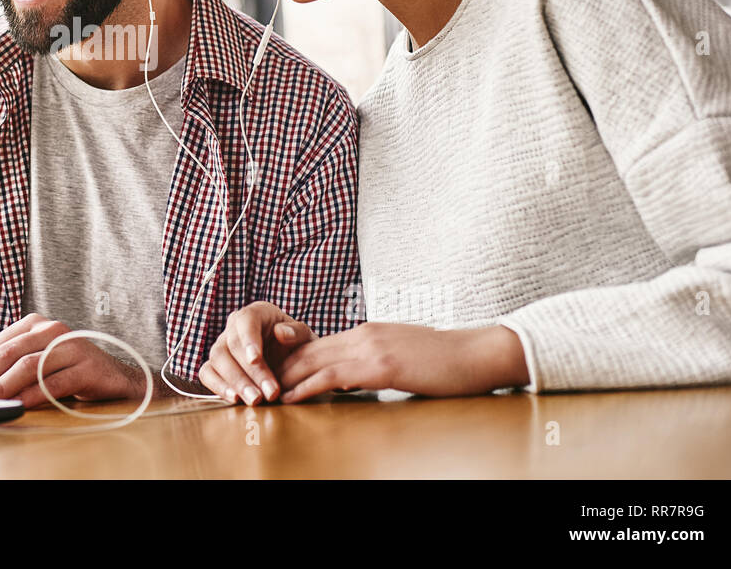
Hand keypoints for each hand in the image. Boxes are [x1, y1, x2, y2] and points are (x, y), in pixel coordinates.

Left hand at [0, 314, 147, 406]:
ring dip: (1, 388)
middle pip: (8, 354)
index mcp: (33, 323)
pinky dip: (33, 394)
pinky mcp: (86, 365)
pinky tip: (17, 406)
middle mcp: (51, 328)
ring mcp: (70, 345)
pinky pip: (54, 381)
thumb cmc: (66, 371)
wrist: (115, 378)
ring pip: (28, 366)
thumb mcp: (29, 367)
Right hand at [198, 301, 315, 404]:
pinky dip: (218, 386)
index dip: (248, 339)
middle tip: (269, 393)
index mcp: (257, 313)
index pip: (246, 320)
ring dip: (235, 381)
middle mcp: (234, 327)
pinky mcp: (215, 365)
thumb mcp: (306, 338)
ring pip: (217, 358)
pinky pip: (207, 372)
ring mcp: (222, 345)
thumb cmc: (297, 346)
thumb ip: (298, 333)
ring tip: (255, 400)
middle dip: (250, 371)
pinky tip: (235, 399)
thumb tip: (281, 333)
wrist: (289, 361)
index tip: (256, 359)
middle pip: (232, 345)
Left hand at [275, 322, 529, 400]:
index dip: (291, 360)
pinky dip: (306, 387)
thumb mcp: (401, 356)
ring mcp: (370, 347)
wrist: (476, 354)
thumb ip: (373, 362)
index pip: (318, 345)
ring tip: (261, 394)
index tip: (269, 375)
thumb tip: (353, 379)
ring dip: (284, 379)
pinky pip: (332, 376)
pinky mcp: (381, 365)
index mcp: (367, 331)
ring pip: (313, 361)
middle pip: (308, 350)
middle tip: (254, 385)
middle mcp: (363, 334)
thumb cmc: (444, 362)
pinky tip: (290, 399)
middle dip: (278, 368)